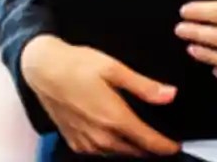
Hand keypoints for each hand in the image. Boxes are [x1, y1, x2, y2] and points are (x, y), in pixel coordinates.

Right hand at [20, 35, 181, 157]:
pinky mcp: (74, 141)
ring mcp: (86, 142)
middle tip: (159, 141)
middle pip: (135, 153)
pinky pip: (99, 153)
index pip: (149, 143)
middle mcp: (101, 137)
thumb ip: (144, 86)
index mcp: (115, 119)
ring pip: (117, 155)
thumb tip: (170, 95)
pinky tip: (113, 137)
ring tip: (140, 139)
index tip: (175, 146)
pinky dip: (111, 149)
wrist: (41, 68)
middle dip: (149, 149)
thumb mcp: (113, 68)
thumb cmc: (75, 64)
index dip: (166, 147)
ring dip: (131, 150)